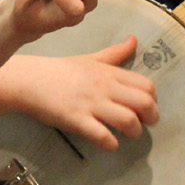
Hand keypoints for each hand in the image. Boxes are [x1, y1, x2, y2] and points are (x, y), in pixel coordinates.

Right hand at [16, 37, 159, 150]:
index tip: (147, 108)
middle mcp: (104, 86)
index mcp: (109, 72)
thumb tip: (134, 40)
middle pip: (144, 103)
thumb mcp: (91, 58)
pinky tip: (108, 143)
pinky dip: (112, 144)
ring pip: (128, 120)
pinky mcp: (77, 120)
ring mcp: (91, 104)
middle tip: (144, 124)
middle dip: (151, 118)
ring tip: (127, 134)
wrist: (30, 80)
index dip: (154, 100)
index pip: (146, 85)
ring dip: (134, 133)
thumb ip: (115, 53)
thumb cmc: (61, 70)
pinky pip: (103, 136)